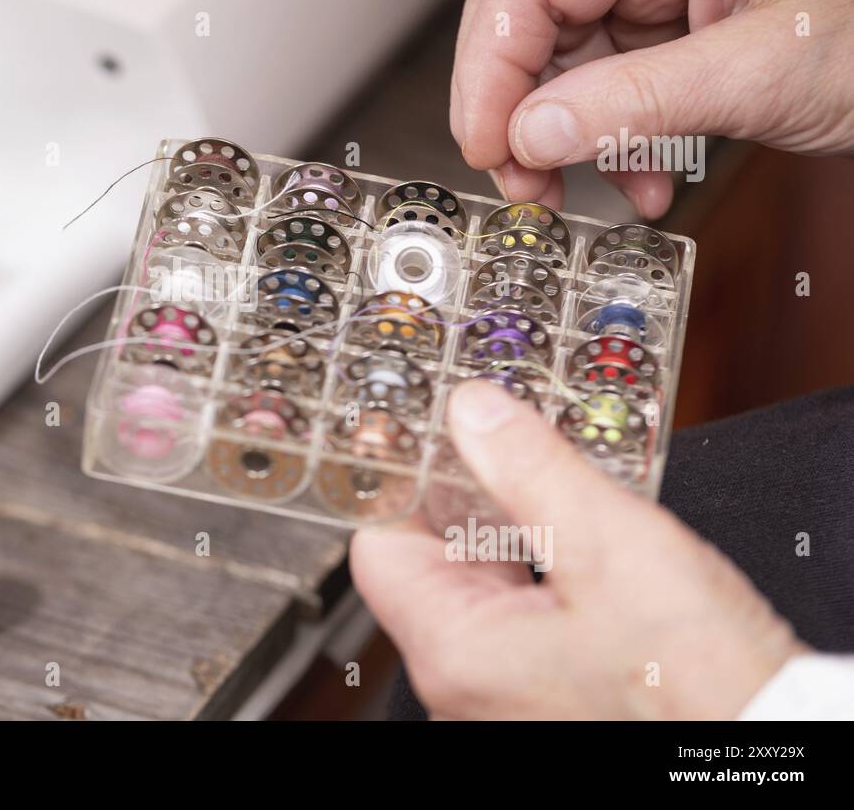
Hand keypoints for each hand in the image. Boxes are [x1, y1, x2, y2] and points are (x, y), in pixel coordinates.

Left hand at [350, 380, 806, 718]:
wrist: (770, 739)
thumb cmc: (697, 682)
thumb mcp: (609, 545)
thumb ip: (529, 468)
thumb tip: (472, 412)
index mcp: (454, 651)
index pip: (382, 545)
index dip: (407, 484)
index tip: (436, 438)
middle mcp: (464, 684)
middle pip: (433, 564)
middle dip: (470, 500)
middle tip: (510, 447)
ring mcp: (504, 695)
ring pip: (483, 589)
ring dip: (512, 534)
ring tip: (553, 486)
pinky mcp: (547, 697)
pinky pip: (522, 620)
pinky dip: (543, 573)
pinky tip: (582, 542)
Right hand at [451, 0, 853, 217]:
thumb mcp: (757, 77)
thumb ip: (635, 103)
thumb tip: (530, 132)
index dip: (492, 64)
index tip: (488, 142)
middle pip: (524, 20)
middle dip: (509, 105)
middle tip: (512, 174)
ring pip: (549, 67)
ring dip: (551, 141)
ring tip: (561, 194)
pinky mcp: (656, 43)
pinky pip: (592, 97)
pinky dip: (599, 149)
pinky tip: (637, 182)